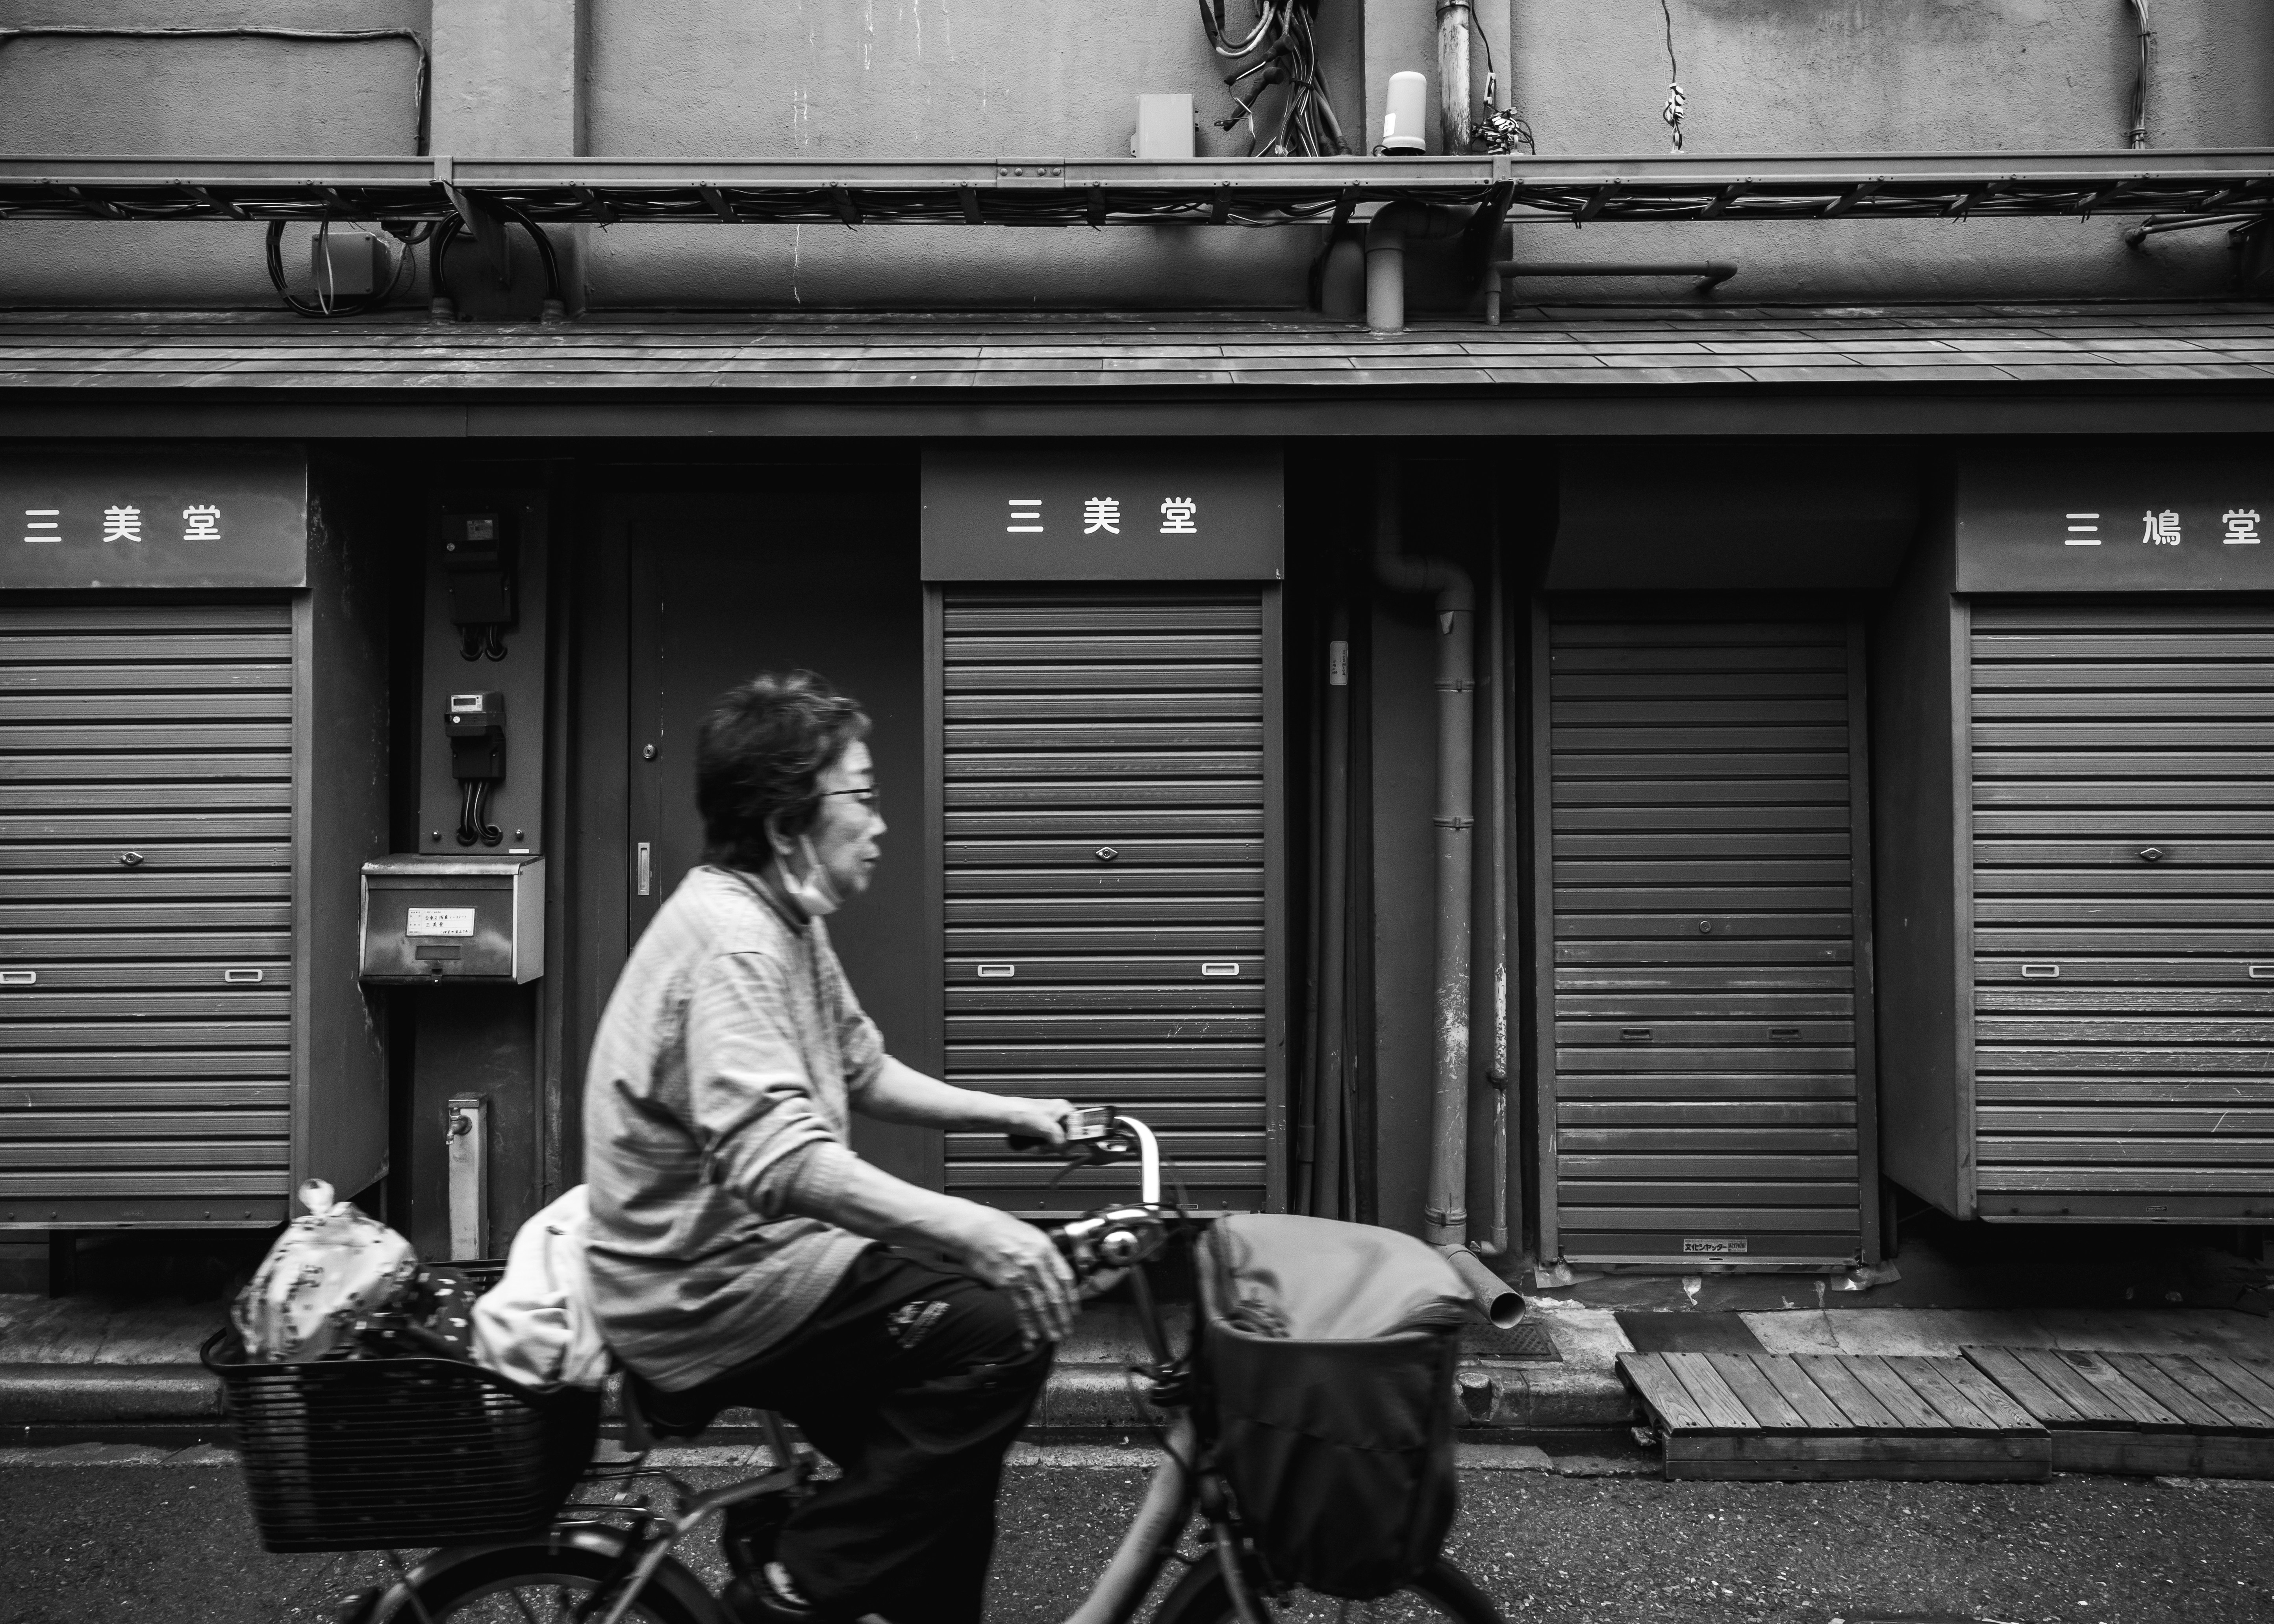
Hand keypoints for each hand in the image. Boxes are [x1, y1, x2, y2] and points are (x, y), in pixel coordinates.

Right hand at [941, 1201, 1079, 1345]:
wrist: (976, 1230)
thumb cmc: (1001, 1229)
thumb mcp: (1031, 1234)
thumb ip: (1045, 1253)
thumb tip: (1054, 1272)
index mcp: (1046, 1249)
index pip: (1066, 1278)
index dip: (1072, 1297)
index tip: (1075, 1310)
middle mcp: (1037, 1263)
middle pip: (1055, 1296)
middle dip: (1063, 1317)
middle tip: (1067, 1331)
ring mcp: (1022, 1275)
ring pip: (1040, 1305)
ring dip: (1048, 1325)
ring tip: (1053, 1337)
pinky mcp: (1006, 1284)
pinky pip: (1020, 1308)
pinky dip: (1027, 1325)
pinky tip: (1031, 1336)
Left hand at [999, 1096, 1078, 1149]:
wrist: (1000, 1115)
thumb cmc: (1022, 1114)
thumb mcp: (1047, 1129)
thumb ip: (1061, 1141)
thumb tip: (1066, 1151)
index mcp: (1063, 1108)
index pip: (1078, 1127)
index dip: (1072, 1140)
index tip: (1066, 1148)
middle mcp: (1056, 1114)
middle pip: (1064, 1138)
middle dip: (1053, 1146)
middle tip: (1044, 1146)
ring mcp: (1046, 1122)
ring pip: (1052, 1142)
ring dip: (1043, 1148)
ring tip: (1034, 1146)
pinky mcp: (1036, 1129)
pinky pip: (1042, 1142)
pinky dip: (1036, 1147)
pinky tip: (1030, 1146)